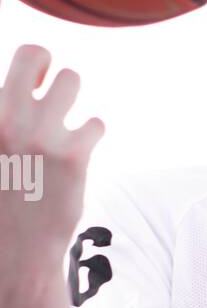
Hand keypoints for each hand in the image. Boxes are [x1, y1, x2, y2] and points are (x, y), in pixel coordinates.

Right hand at [0, 28, 104, 273]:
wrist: (12, 254)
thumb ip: (3, 122)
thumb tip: (14, 97)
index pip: (9, 65)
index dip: (24, 72)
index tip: (29, 88)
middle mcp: (5, 118)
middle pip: (35, 53)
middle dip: (45, 65)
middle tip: (46, 87)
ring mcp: (39, 134)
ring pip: (71, 79)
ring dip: (70, 97)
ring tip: (63, 121)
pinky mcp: (71, 156)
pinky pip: (95, 122)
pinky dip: (90, 132)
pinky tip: (79, 150)